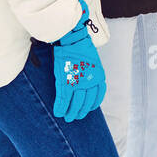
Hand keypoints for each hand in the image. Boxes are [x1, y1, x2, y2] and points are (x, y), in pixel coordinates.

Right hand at [52, 0, 105, 122]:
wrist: (73, 39)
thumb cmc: (81, 48)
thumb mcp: (92, 62)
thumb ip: (91, 73)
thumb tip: (87, 82)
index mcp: (98, 75)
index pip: (98, 95)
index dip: (93, 104)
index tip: (89, 109)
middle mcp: (90, 81)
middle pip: (86, 101)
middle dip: (81, 111)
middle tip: (75, 117)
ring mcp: (78, 82)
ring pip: (76, 103)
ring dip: (71, 112)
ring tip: (67, 117)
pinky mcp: (66, 81)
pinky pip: (64, 99)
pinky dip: (61, 107)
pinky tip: (58, 112)